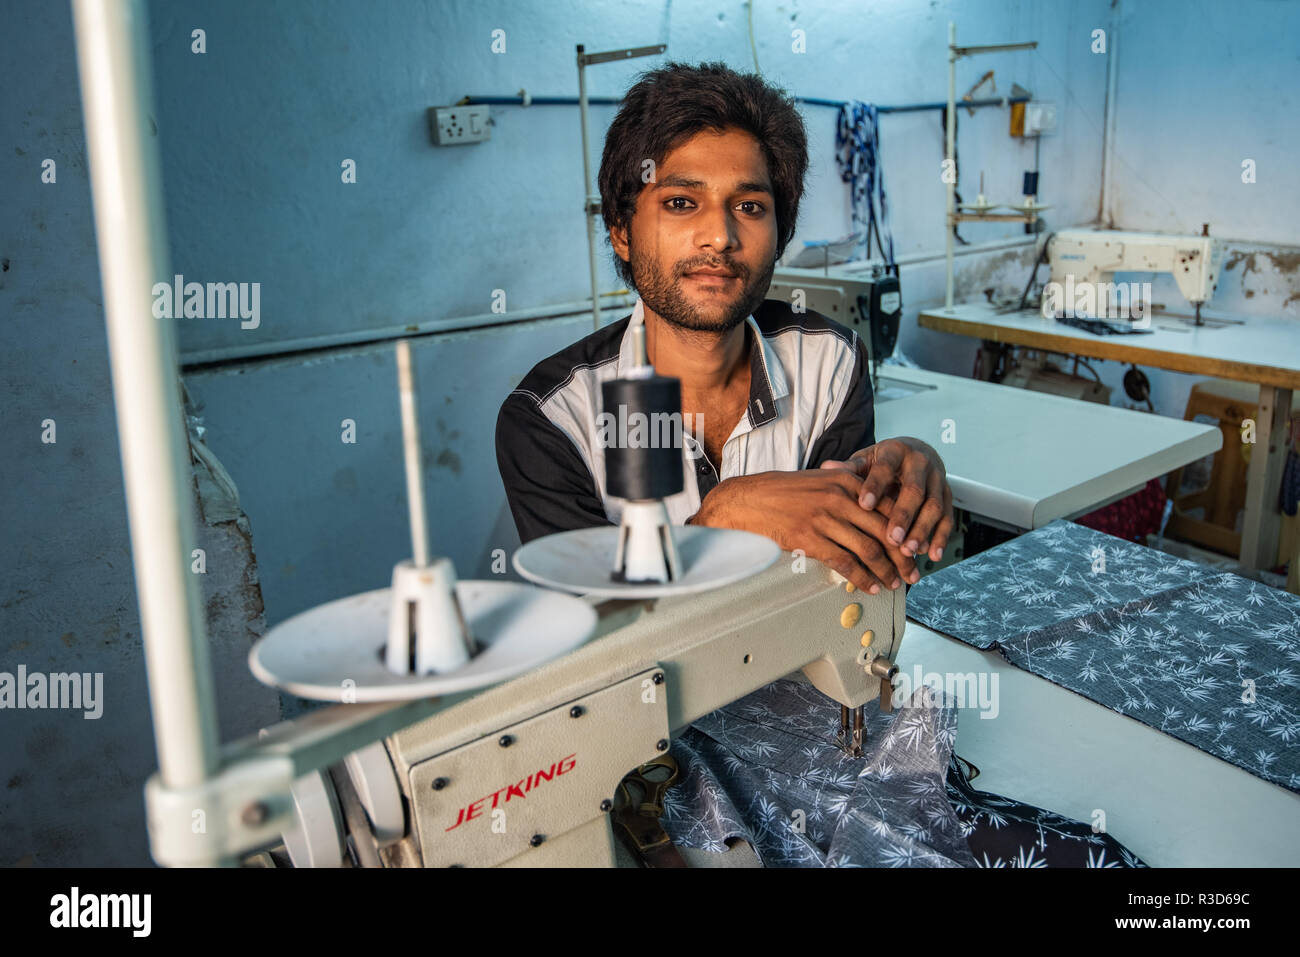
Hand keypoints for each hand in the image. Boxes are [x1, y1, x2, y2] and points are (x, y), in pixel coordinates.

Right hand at [688, 469, 918, 593]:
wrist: (749, 500)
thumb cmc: (784, 492)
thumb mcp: (821, 479)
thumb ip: (848, 487)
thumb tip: (875, 506)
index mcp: (846, 480)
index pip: (889, 507)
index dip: (906, 531)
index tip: (915, 548)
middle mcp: (840, 497)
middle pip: (885, 531)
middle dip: (903, 556)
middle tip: (913, 572)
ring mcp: (825, 518)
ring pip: (869, 549)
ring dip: (886, 570)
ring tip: (895, 583)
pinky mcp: (810, 538)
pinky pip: (845, 562)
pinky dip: (862, 577)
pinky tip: (870, 586)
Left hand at [820, 437, 953, 562]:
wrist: (916, 452)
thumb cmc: (884, 461)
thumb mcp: (866, 459)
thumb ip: (850, 468)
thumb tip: (827, 468)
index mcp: (895, 451)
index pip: (885, 468)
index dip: (875, 486)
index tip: (864, 505)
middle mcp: (920, 463)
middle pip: (914, 490)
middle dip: (903, 516)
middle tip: (892, 538)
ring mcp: (937, 479)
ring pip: (933, 506)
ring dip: (922, 530)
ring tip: (909, 551)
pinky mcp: (947, 495)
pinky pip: (947, 517)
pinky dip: (941, 538)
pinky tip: (932, 555)